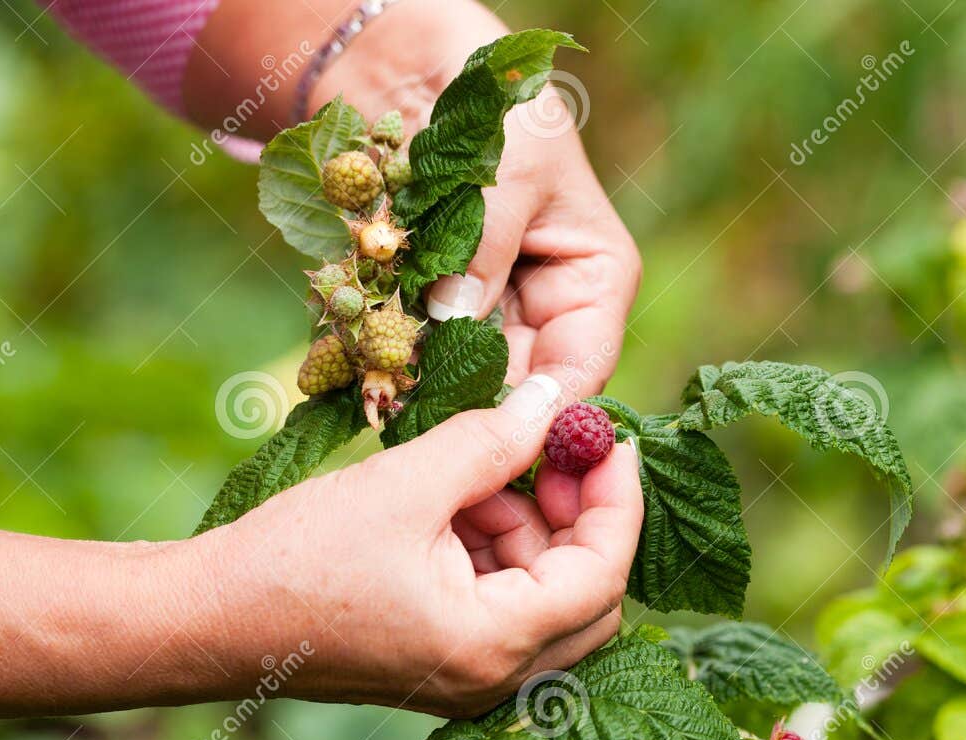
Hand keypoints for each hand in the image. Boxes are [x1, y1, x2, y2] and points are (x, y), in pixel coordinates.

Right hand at [197, 376, 641, 716]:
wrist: (206, 622)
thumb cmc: (294, 559)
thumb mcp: (405, 484)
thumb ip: (493, 441)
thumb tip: (555, 401)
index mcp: (494, 645)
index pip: (604, 574)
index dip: (618, 500)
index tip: (610, 436)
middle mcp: (494, 678)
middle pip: (590, 597)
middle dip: (580, 517)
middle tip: (554, 449)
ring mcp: (470, 680)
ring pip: (547, 598)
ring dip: (531, 527)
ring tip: (476, 471)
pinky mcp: (444, 665)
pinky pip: (504, 607)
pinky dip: (497, 551)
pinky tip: (455, 503)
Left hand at [308, 0, 642, 397]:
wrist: (430, 75)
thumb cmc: (500, 110)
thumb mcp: (507, 171)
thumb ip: (483, 251)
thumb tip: (452, 321)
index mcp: (595, 281)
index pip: (579, 369)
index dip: (542, 411)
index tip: (495, 438)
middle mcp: (550, 310)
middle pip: (519, 385)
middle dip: (473, 405)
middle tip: (422, 424)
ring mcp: (495, 312)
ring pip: (467, 374)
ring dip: (429, 385)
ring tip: (391, 399)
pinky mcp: (442, 308)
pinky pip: (423, 347)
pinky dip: (398, 355)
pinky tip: (370, 366)